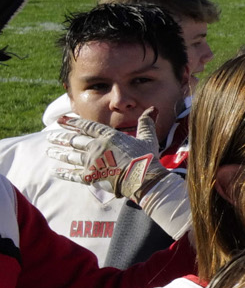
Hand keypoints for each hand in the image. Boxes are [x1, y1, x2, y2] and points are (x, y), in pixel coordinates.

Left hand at [47, 112, 167, 198]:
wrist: (142, 178)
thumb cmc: (146, 157)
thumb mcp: (148, 137)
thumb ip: (146, 123)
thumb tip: (153, 108)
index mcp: (108, 136)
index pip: (87, 126)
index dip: (73, 122)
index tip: (61, 119)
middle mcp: (96, 148)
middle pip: (74, 141)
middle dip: (60, 138)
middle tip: (50, 136)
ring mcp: (92, 162)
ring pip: (70, 156)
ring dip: (59, 153)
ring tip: (49, 151)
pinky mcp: (91, 177)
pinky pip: (73, 175)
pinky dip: (63, 173)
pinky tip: (55, 171)